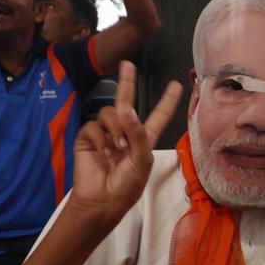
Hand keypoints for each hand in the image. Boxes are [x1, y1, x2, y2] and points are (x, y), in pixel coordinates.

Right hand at [69, 62, 181, 227]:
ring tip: (118, 148)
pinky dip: (101, 139)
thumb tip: (126, 109)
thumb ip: (137, 134)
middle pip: (126, 102)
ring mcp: (105, 134)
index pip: (158, 116)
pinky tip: (104, 153)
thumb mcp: (141, 160)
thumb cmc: (127, 185)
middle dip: (127, 82)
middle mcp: (125, 133)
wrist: (103, 200)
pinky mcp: (88, 138)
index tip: (176, 85)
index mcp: (144, 139)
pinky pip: (94, 126)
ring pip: (110, 113)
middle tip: (127, 64)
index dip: (167, 101)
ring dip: (116, 128)